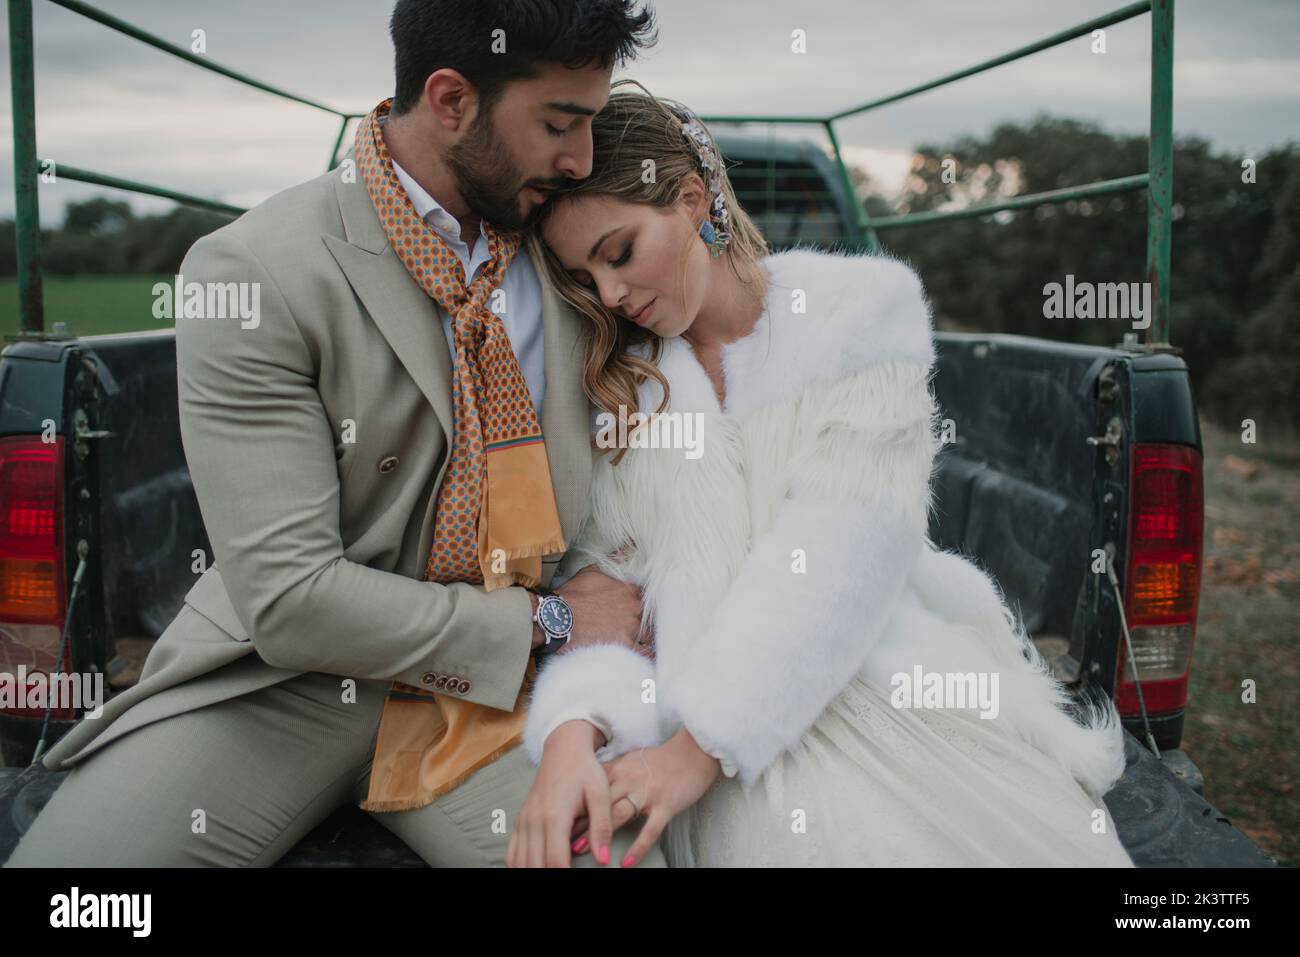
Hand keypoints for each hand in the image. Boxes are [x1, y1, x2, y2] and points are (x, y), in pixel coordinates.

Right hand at [507, 720, 612, 867]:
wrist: (564, 750)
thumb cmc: (585, 771)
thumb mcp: (600, 794)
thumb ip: (602, 827)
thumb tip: (603, 860)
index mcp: (555, 815)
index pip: (556, 861)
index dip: (565, 876)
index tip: (577, 879)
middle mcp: (534, 820)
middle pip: (535, 865)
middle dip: (548, 877)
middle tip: (566, 877)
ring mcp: (524, 820)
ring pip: (520, 862)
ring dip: (533, 871)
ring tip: (551, 873)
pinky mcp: (520, 820)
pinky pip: (512, 853)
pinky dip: (519, 865)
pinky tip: (533, 867)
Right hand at [553, 566, 654, 660]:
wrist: (558, 618)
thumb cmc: (572, 595)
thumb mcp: (593, 571)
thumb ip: (615, 560)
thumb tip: (631, 546)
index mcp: (628, 590)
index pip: (647, 596)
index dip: (643, 603)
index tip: (640, 608)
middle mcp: (633, 609)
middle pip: (650, 617)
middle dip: (646, 621)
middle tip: (642, 626)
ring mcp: (630, 629)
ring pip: (650, 636)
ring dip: (647, 638)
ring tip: (643, 642)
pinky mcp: (623, 647)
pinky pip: (644, 653)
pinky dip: (648, 655)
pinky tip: (648, 656)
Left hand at [571, 728, 721, 867]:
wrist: (694, 751)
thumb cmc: (662, 759)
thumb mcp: (631, 762)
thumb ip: (611, 775)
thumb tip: (588, 791)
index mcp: (618, 770)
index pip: (589, 791)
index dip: (572, 809)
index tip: (555, 823)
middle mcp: (628, 780)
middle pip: (598, 805)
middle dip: (578, 824)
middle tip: (561, 842)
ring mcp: (647, 793)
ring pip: (618, 816)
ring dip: (599, 834)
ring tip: (582, 852)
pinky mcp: (665, 805)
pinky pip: (649, 829)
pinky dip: (638, 847)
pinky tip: (627, 862)